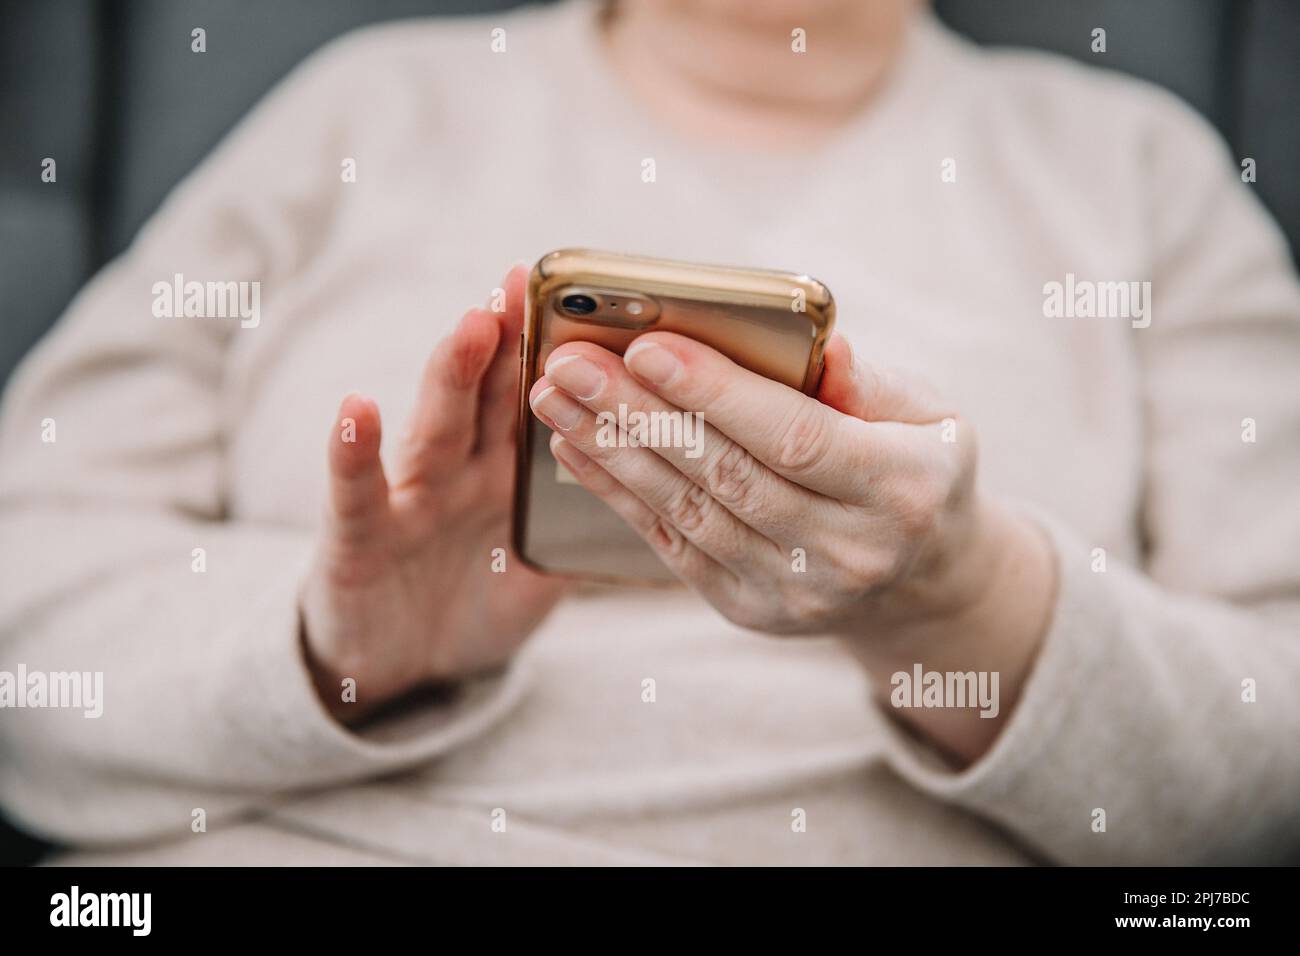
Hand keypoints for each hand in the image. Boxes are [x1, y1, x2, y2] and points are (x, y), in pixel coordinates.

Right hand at [300, 266, 567, 722]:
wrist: (402, 672)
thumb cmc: (473, 607)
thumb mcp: (540, 574)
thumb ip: (584, 536)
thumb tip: (670, 512)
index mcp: (506, 476)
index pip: (531, 402)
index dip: (552, 354)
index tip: (582, 298)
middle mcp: (458, 473)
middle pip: (485, 396)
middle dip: (504, 338)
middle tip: (525, 281)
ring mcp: (407, 499)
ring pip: (433, 426)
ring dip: (450, 374)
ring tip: (473, 324)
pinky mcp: (356, 536)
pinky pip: (356, 491)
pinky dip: (353, 451)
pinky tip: (358, 408)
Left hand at [529, 331, 1055, 760]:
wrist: (923, 579)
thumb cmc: (917, 467)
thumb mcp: (928, 415)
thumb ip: (870, 385)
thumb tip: (822, 347)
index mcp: (902, 490)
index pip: (794, 437)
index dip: (718, 393)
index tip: (648, 345)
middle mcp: (850, 552)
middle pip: (726, 475)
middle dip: (639, 414)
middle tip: (569, 362)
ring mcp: (797, 593)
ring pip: (688, 513)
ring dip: (611, 452)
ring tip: (555, 397)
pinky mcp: (752, 611)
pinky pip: (673, 546)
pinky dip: (618, 495)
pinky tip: (575, 448)